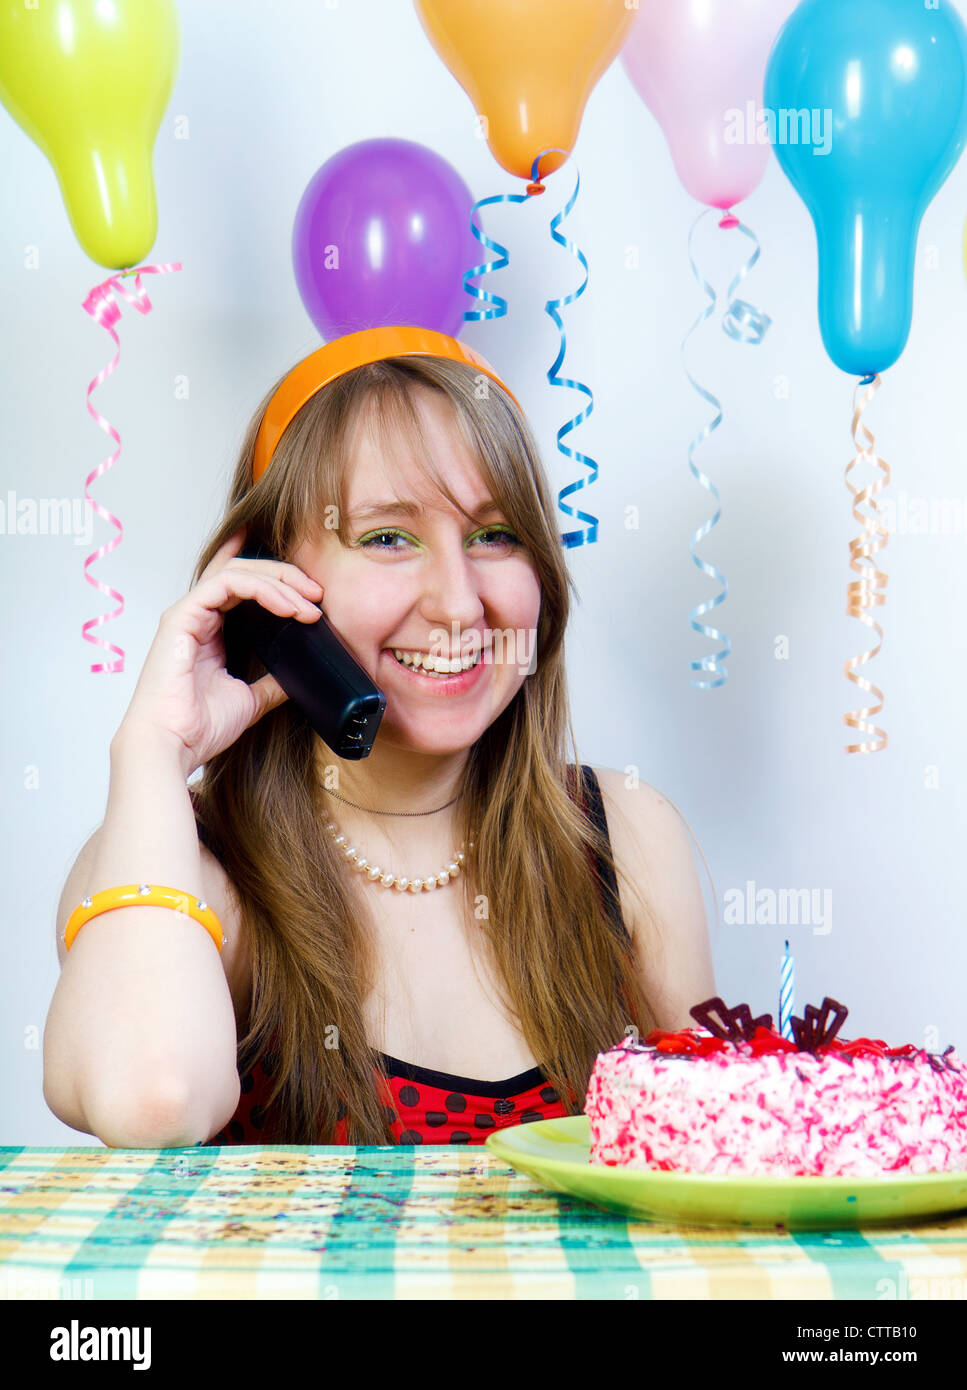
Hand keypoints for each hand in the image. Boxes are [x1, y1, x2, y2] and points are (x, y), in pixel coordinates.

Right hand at [113, 526, 323, 775]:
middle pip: (244, 572)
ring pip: (237, 572)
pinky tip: (286, 606)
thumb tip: (301, 674)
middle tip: (317, 592)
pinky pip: (226, 583)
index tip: (312, 594)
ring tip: (308, 602)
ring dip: (278, 582)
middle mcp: (198, 617)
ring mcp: (188, 613)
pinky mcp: (182, 616)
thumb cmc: (199, 726)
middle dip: (285, 576)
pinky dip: (261, 589)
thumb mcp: (251, 698)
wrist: (174, 744)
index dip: (276, 579)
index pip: (241, 586)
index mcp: (210, 631)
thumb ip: (273, 681)